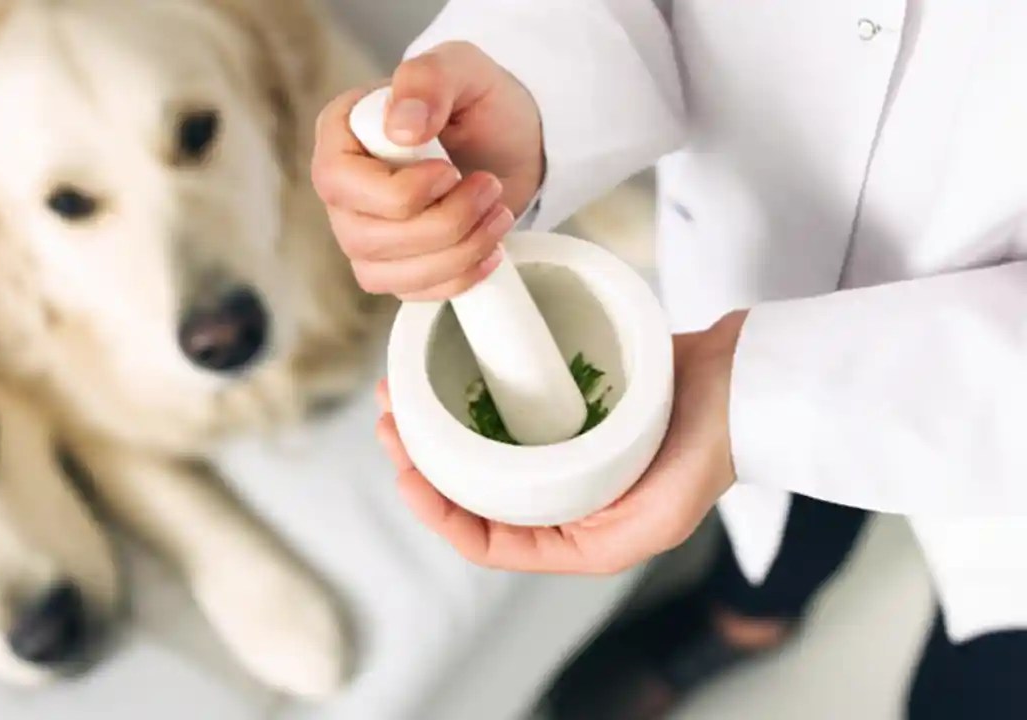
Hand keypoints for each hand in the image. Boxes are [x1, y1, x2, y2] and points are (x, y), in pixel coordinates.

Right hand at [310, 41, 544, 300]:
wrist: (513, 142)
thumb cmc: (481, 102)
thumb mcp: (462, 69)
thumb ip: (427, 81)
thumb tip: (400, 129)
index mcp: (342, 134)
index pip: (337, 181)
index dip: (398, 191)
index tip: (449, 170)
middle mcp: (344, 190)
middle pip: (363, 237)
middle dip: (441, 224)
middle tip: (488, 188)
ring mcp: (365, 233)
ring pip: (385, 274)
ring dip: (455, 253)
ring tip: (497, 214)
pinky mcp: (395, 266)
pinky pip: (413, 293)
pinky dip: (459, 278)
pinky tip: (490, 249)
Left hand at [375, 311, 748, 574]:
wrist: (747, 380)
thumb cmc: (709, 448)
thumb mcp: (655, 515)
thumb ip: (595, 536)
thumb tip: (509, 535)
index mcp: (575, 538)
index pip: (486, 540)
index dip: (437, 511)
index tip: (405, 471)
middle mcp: (559, 497)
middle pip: (470, 488)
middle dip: (419, 458)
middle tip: (388, 420)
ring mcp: (557, 451)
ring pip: (475, 444)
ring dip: (431, 422)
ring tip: (396, 390)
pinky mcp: (562, 407)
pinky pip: (500, 404)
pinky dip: (464, 391)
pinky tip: (437, 366)